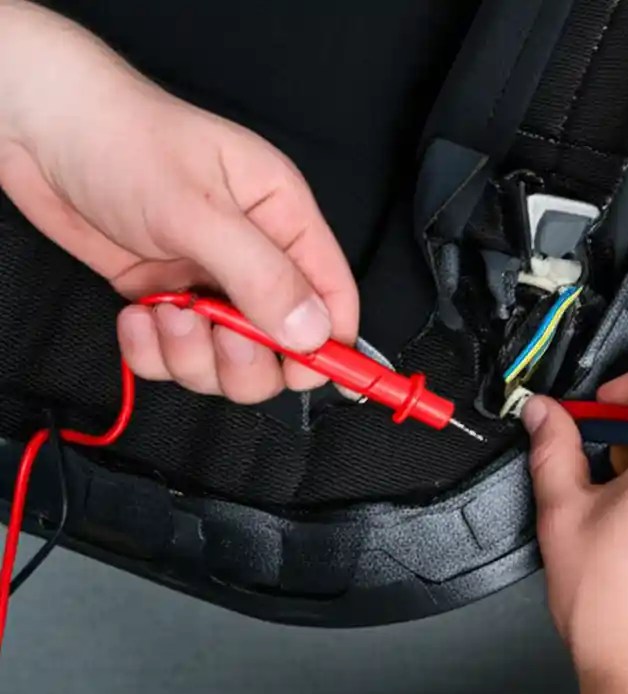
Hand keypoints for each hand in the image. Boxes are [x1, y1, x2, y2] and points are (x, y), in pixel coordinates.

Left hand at [0, 1, 357, 402]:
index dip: (333, 343)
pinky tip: (137, 314)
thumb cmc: (122, 141)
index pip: (334, 295)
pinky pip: (175, 358)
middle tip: (216, 335)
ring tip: (164, 314)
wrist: (41, 130)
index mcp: (284, 219)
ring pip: (227, 361)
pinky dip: (152, 351)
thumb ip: (261, 276)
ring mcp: (208, 282)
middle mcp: (254, 256)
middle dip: (247, 357)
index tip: (313, 377)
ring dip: (192, 355)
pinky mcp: (165, 300)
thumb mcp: (199, 211)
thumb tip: (313, 332)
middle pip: (283, 345)